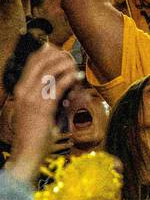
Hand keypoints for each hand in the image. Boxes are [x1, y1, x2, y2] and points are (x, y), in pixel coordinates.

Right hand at [8, 45, 79, 184]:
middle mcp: (23, 91)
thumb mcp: (38, 110)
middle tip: (69, 54)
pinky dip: (69, 79)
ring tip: (75, 64)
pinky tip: (77, 75)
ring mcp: (31, 99)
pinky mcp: (42, 108)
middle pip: (40, 63)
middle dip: (56, 55)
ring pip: (49, 72)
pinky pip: (57, 88)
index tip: (59, 49)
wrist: (26, 150)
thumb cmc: (35, 132)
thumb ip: (48, 95)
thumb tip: (65, 83)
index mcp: (21, 89)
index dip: (46, 53)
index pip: (32, 63)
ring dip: (64, 65)